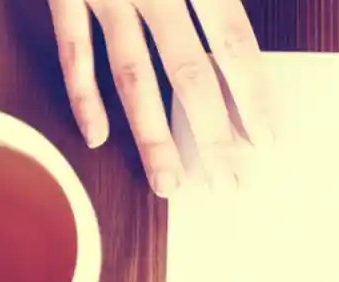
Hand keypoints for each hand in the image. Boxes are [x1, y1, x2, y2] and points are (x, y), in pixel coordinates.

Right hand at [47, 0, 270, 196]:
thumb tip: (239, 53)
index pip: (232, 43)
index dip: (251, 93)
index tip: (266, 140)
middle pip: (188, 72)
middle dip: (210, 134)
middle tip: (226, 182)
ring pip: (131, 73)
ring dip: (151, 134)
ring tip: (168, 182)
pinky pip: (72, 50)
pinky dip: (84, 95)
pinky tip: (99, 138)